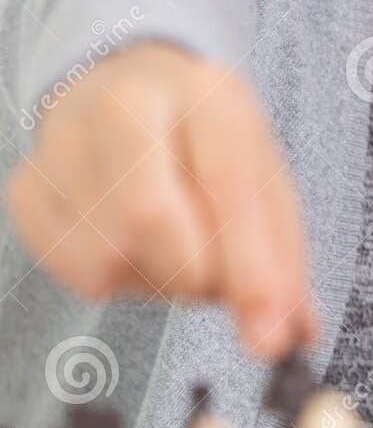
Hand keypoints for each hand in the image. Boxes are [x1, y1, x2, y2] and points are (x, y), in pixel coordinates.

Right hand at [5, 40, 316, 356]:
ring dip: (153, 280)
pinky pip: (68, 270)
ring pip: (104, 257)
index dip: (251, 270)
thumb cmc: (204, 141)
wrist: (130, 89)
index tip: (269, 338)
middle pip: (148, 218)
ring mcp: (62, 142)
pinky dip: (109, 278)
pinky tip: (126, 243)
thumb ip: (281, 257)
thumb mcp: (261, 177)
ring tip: (169, 245)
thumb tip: (290, 335)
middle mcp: (123, 104)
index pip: (228, 185)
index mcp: (202, 92)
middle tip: (211, 274)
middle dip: (193, 274)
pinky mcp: (27, 185)